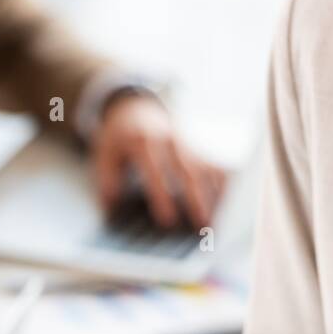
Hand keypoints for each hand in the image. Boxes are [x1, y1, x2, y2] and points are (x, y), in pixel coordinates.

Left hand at [91, 93, 225, 228]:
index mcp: (142, 141)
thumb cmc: (118, 140)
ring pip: (207, 168)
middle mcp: (169, 139)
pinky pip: (215, 164)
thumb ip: (108, 182)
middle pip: (188, 170)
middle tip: (203, 224)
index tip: (168, 221)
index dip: (162, 196)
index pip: (155, 170)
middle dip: (197, 198)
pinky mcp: (198, 145)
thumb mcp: (103, 156)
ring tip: (221, 221)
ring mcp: (187, 141)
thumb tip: (113, 210)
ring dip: (215, 194)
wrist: (135, 109)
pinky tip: (229, 205)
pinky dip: (223, 184)